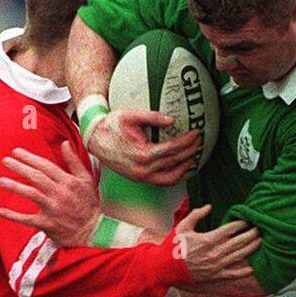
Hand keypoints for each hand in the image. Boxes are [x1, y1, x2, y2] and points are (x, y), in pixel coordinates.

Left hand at [0, 142, 99, 245]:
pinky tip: (0, 211)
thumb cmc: (88, 204)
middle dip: (20, 168)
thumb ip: (74, 161)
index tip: (16, 152)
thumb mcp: (86, 180)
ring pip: (32, 195)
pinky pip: (28, 219)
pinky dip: (13, 215)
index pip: (46, 166)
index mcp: (69, 182)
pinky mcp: (48, 224)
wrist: (94, 231)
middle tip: (5, 161)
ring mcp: (54, 210)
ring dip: (15, 187)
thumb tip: (65, 143)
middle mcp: (61, 194)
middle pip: (37, 178)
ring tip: (1, 181)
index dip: (30, 158)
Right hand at [86, 109, 201, 184]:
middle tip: (200, 142)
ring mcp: (141, 177)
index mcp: (142, 154)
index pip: (172, 149)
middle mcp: (143, 170)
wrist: (95, 139)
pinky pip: (162, 181)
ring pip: (170, 178)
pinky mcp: (139, 179)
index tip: (197, 133)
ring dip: (185, 168)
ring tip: (194, 156)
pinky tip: (181, 166)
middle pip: (174, 163)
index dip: (187, 141)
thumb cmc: (112, 125)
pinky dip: (174, 175)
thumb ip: (152, 117)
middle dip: (190, 152)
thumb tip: (172, 120)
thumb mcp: (131, 116)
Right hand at [172, 204, 261, 288]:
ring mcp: (216, 265)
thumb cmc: (173, 247)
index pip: (230, 229)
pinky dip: (244, 271)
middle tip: (261, 228)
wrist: (166, 267)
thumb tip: (209, 206)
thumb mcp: (183, 226)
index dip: (241, 223)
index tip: (249, 219)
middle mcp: (214, 253)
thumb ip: (196, 214)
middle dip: (251, 234)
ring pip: (239, 255)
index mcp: (208, 239)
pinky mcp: (215, 276)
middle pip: (239, 242)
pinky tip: (254, 267)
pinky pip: (234, 274)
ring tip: (261, 241)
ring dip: (251, 248)